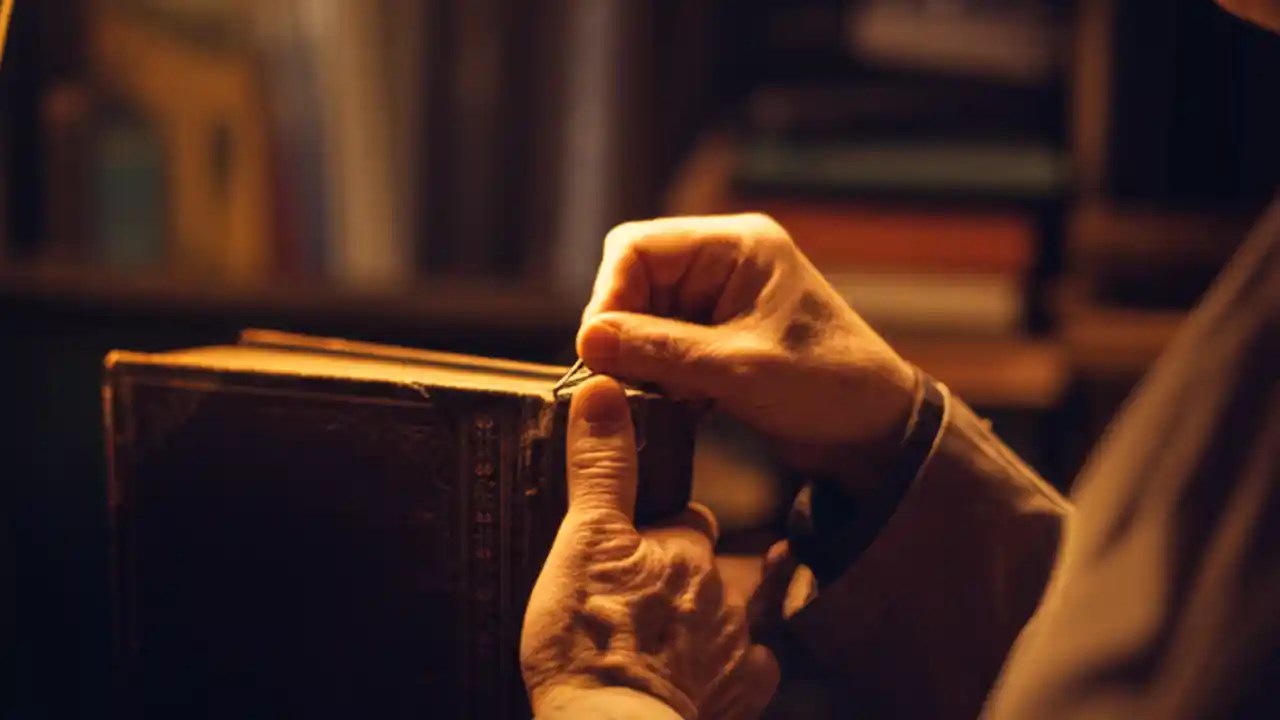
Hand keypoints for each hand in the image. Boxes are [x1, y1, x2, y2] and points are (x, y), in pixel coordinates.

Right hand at [521, 376, 778, 719]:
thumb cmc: (591, 637)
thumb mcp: (584, 537)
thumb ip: (602, 466)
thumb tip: (605, 389)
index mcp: (685, 549)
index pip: (689, 519)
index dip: (666, 524)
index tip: (644, 532)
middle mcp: (721, 593)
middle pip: (714, 567)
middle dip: (691, 570)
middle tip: (654, 584)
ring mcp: (733, 648)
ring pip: (738, 616)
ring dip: (717, 616)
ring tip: (690, 624)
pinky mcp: (735, 698)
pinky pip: (753, 674)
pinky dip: (740, 670)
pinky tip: (723, 672)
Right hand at [578, 213, 917, 493]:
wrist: (878, 433)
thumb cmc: (828, 386)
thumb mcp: (740, 368)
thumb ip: (660, 351)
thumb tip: (587, 339)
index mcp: (737, 246)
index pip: (638, 247)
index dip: (609, 295)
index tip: (598, 348)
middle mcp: (722, 263)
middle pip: (634, 281)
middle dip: (621, 331)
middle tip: (618, 382)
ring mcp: (719, 302)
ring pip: (642, 319)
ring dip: (638, 360)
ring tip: (652, 399)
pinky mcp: (717, 339)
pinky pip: (662, 347)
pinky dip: (657, 377)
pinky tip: (674, 407)